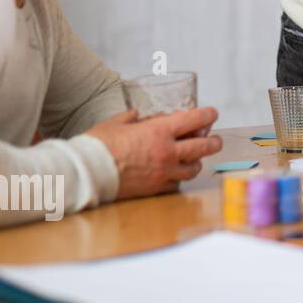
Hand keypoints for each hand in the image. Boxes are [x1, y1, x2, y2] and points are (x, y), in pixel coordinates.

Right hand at [89, 107, 223, 199]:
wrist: (86, 173)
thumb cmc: (97, 146)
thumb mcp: (114, 123)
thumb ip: (130, 118)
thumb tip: (136, 114)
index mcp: (159, 131)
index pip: (195, 120)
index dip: (208, 115)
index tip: (212, 114)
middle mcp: (167, 151)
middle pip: (204, 146)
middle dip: (214, 142)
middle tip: (216, 140)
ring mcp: (163, 172)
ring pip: (193, 169)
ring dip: (197, 162)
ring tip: (195, 159)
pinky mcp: (155, 188)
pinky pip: (176, 184)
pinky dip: (178, 179)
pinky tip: (175, 175)